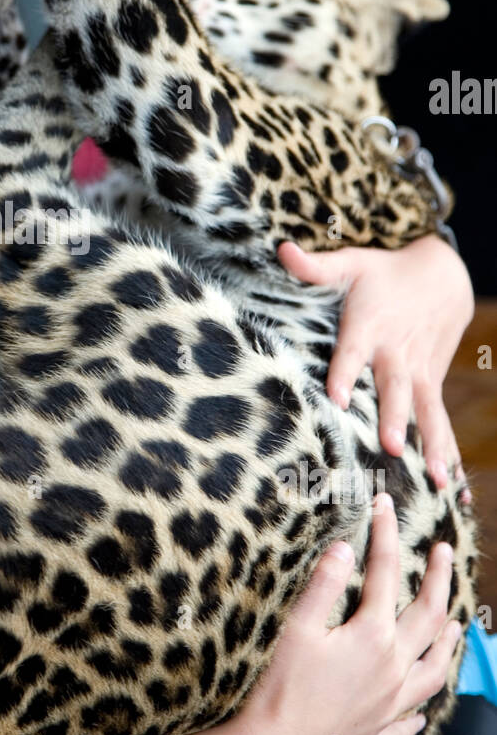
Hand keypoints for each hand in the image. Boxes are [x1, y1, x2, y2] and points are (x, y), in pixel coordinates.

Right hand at [234, 493, 463, 734]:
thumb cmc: (283, 688)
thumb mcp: (299, 627)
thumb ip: (324, 584)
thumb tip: (345, 547)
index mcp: (372, 636)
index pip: (384, 573)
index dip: (385, 535)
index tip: (385, 506)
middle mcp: (393, 669)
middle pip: (428, 617)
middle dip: (439, 579)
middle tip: (445, 553)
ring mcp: (391, 704)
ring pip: (434, 670)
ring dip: (448, 644)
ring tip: (456, 626)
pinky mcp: (379, 733)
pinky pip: (411, 719)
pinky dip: (420, 709)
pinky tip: (421, 708)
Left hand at [277, 235, 472, 496]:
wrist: (443, 275)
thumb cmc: (383, 273)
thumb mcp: (351, 263)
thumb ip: (315, 265)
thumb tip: (282, 249)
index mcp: (369, 326)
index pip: (353, 352)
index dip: (344, 373)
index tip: (336, 397)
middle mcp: (396, 353)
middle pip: (395, 388)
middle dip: (395, 417)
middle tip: (393, 447)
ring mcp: (419, 371)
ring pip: (426, 410)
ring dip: (431, 444)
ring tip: (435, 477)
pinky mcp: (433, 383)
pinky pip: (440, 420)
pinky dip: (448, 451)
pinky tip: (453, 485)